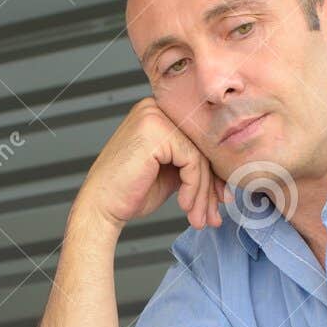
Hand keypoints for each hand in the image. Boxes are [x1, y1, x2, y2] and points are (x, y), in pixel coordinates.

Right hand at [76, 98, 228, 232]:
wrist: (100, 208)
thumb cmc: (129, 192)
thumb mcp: (170, 173)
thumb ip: (192, 162)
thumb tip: (226, 170)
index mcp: (158, 113)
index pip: (197, 141)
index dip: (212, 173)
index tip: (220, 199)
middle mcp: (155, 108)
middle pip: (200, 146)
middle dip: (210, 185)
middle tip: (214, 214)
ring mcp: (154, 116)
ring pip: (199, 156)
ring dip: (203, 193)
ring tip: (199, 218)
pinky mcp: (156, 131)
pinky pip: (192, 161)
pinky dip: (193, 188)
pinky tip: (184, 205)